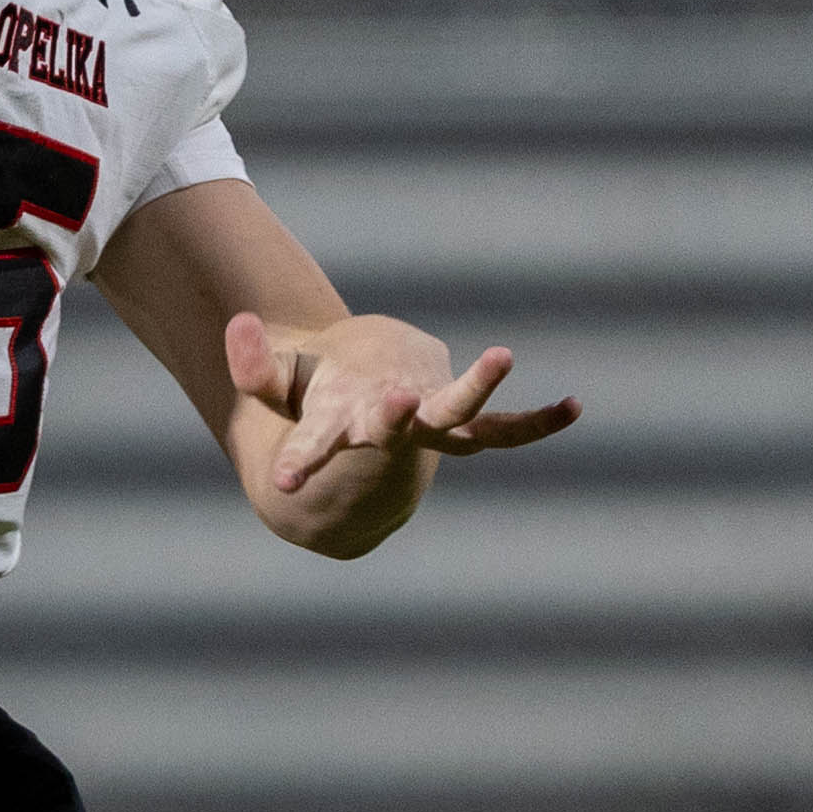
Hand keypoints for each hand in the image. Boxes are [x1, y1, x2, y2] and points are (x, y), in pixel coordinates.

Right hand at [227, 312, 579, 543]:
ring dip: (477, 392)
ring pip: (456, 422)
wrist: (367, 438)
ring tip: (500, 353)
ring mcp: (429, 433)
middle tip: (398, 403)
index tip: (284, 484)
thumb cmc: (318, 400)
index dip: (299, 465)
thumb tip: (238, 326)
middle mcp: (384, 437)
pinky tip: (574, 407)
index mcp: (335, 431)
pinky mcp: (462, 427)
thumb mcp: (282, 386)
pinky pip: (504, 431)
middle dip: (393, 418)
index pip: (312, 449)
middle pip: (390, 431)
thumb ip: (255, 368)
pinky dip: (537, 423)